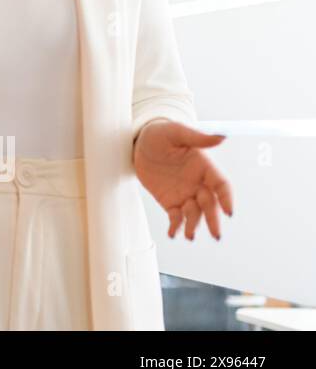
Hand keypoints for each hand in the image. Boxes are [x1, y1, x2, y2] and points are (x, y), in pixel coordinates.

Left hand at [134, 119, 232, 240]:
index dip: (227, 198)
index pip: (221, 186)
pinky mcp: (170, 201)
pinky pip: (175, 217)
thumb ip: (197, 137)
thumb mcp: (176, 132)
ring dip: (194, 226)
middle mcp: (198, 184)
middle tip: (216, 236)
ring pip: (194, 214)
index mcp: (205, 168)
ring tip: (189, 236)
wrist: (139, 142)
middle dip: (213, 220)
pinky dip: (175, 226)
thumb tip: (222, 137)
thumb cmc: (160, 134)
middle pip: (210, 205)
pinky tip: (172, 234)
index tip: (228, 212)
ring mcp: (185, 194)